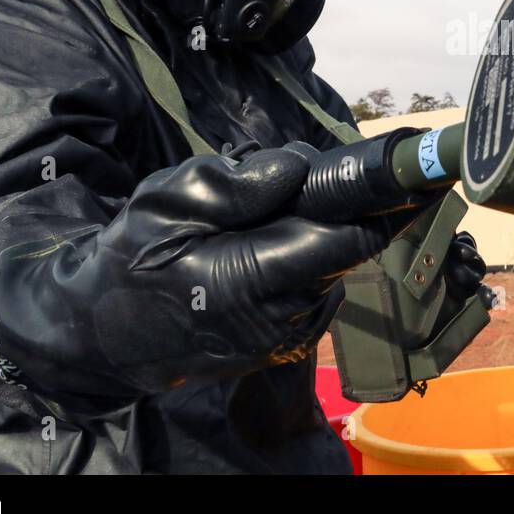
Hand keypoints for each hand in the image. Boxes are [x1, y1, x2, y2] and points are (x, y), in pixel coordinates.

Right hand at [0, 143, 388, 409]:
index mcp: (245, 282)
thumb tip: (296, 169)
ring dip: (315, 235)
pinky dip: (304, 261)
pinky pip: (318, 287)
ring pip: (333, 266)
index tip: (405, 172)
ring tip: (259, 225)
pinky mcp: (288, 344)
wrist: (109, 331)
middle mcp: (278, 320)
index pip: (343, 239)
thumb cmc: (133, 256)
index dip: (376, 202)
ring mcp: (286, 339)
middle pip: (345, 247)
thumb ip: (233, 184)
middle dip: (334, 209)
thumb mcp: (165, 202)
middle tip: (292, 185)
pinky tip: (262, 253)